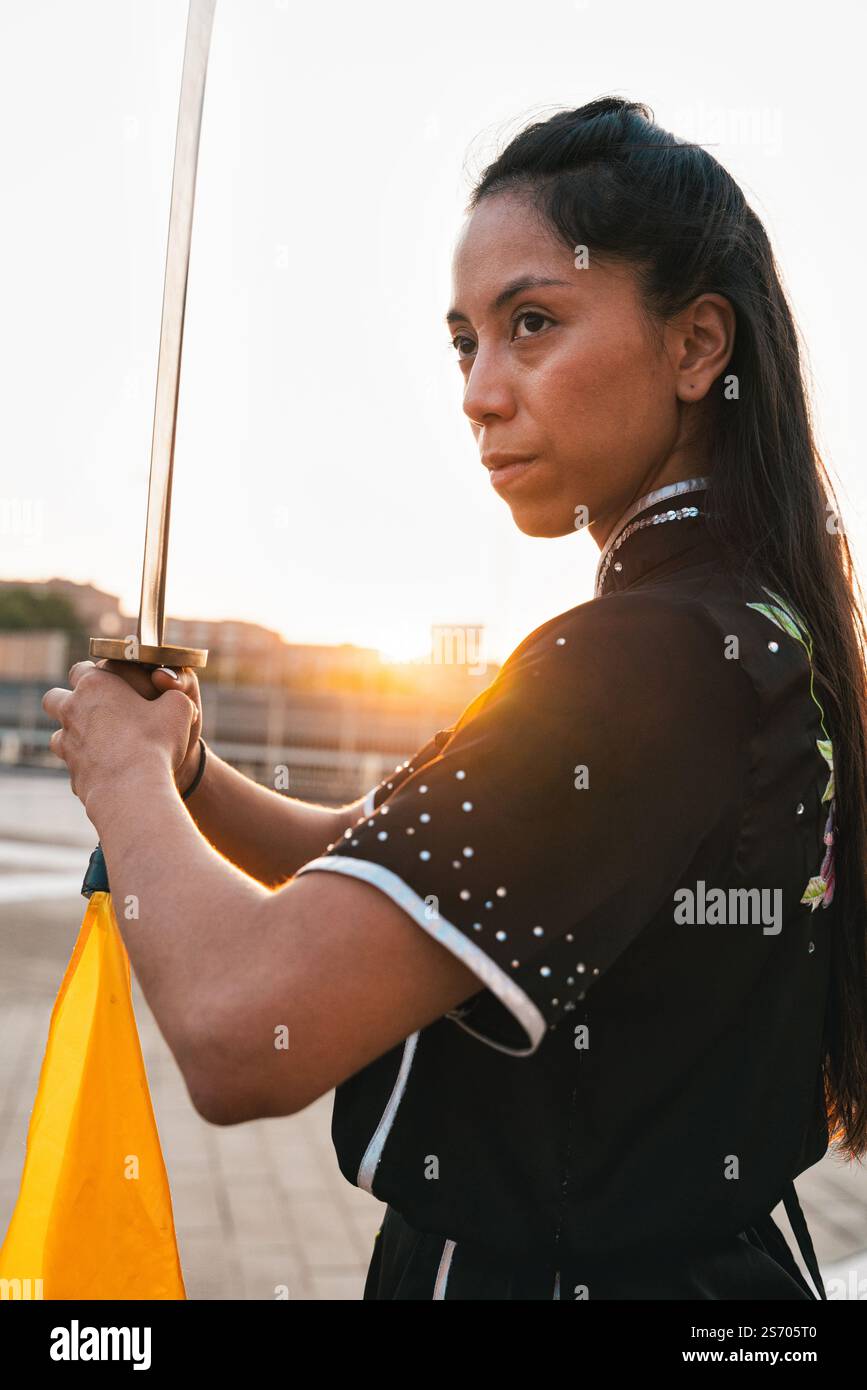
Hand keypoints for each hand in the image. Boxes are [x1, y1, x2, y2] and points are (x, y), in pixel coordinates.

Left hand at [42, 660, 197, 811]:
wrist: (132, 789)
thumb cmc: (155, 742)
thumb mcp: (179, 708)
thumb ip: (174, 694)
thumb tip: (173, 697)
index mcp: (95, 686)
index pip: (81, 669)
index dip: (95, 674)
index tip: (111, 683)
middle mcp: (72, 711)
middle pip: (54, 698)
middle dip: (69, 701)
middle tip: (95, 710)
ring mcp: (67, 743)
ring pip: (57, 734)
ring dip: (73, 736)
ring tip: (100, 743)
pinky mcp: (71, 772)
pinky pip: (73, 766)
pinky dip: (86, 766)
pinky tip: (107, 770)